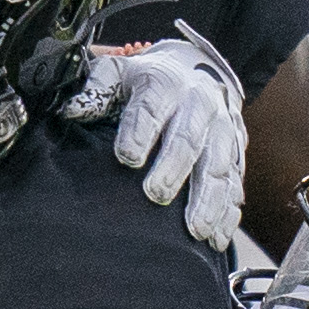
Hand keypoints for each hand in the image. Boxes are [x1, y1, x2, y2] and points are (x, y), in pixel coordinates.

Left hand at [59, 37, 245, 251]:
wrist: (200, 70)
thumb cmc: (148, 82)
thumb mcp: (119, 74)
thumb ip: (95, 88)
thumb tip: (72, 109)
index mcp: (164, 85)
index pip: (150, 107)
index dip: (139, 131)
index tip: (126, 156)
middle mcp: (198, 106)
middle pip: (188, 138)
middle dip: (174, 167)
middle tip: (156, 194)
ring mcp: (222, 131)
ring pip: (218, 166)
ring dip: (208, 199)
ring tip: (196, 229)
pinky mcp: (236, 154)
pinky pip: (235, 185)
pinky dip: (228, 213)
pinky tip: (217, 238)